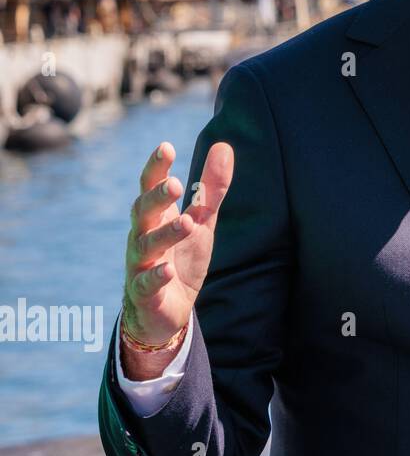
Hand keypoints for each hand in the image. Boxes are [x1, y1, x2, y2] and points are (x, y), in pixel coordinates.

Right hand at [121, 141, 233, 354]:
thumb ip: (211, 188)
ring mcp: (141, 264)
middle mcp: (143, 236)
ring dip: (164, 234)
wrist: (168, 308)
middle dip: (156, 198)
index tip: (166, 147)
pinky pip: (146, 283)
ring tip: (186, 223)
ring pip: (146, 245)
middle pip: (142, 212)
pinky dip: (156, 276)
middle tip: (175, 184)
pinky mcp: (145, 293)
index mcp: (156, 216)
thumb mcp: (202, 221)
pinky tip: (168, 270)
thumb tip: (223, 146)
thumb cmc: (181, 257)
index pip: (151, 186)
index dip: (156, 167)